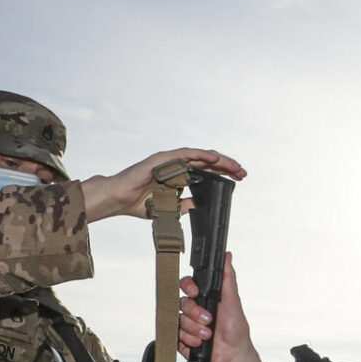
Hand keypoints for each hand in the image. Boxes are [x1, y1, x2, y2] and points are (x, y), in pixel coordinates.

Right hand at [79, 148, 246, 222]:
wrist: (117, 200)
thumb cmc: (138, 203)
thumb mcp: (168, 207)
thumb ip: (184, 204)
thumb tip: (199, 203)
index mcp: (179, 176)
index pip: (206, 172)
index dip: (224, 174)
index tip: (239, 179)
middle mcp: (176, 166)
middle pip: (207, 163)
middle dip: (227, 167)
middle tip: (243, 173)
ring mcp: (169, 161)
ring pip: (199, 156)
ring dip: (218, 160)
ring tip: (234, 166)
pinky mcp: (161, 159)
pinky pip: (185, 154)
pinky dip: (200, 154)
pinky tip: (214, 158)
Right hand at [179, 253, 264, 361]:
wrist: (233, 356)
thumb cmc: (236, 329)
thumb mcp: (233, 301)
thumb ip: (228, 278)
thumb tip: (227, 256)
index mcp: (204, 298)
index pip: (186, 286)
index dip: (187, 287)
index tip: (195, 292)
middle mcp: (194, 310)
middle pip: (181, 303)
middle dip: (194, 312)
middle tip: (208, 319)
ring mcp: (187, 325)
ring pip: (179, 320)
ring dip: (194, 328)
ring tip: (208, 334)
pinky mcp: (181, 339)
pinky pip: (176, 335)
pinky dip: (189, 340)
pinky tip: (200, 342)